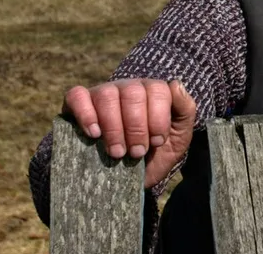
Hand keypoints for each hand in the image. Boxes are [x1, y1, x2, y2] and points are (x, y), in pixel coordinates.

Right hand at [63, 79, 195, 187]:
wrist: (129, 177)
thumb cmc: (155, 153)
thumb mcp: (179, 136)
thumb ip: (185, 110)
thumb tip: (176, 84)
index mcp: (154, 91)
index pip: (158, 90)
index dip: (158, 118)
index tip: (157, 142)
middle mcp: (129, 86)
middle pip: (132, 93)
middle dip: (136, 128)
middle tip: (136, 152)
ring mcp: (104, 92)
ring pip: (107, 95)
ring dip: (113, 127)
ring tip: (117, 152)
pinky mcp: (79, 103)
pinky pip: (77, 96)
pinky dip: (85, 114)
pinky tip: (94, 134)